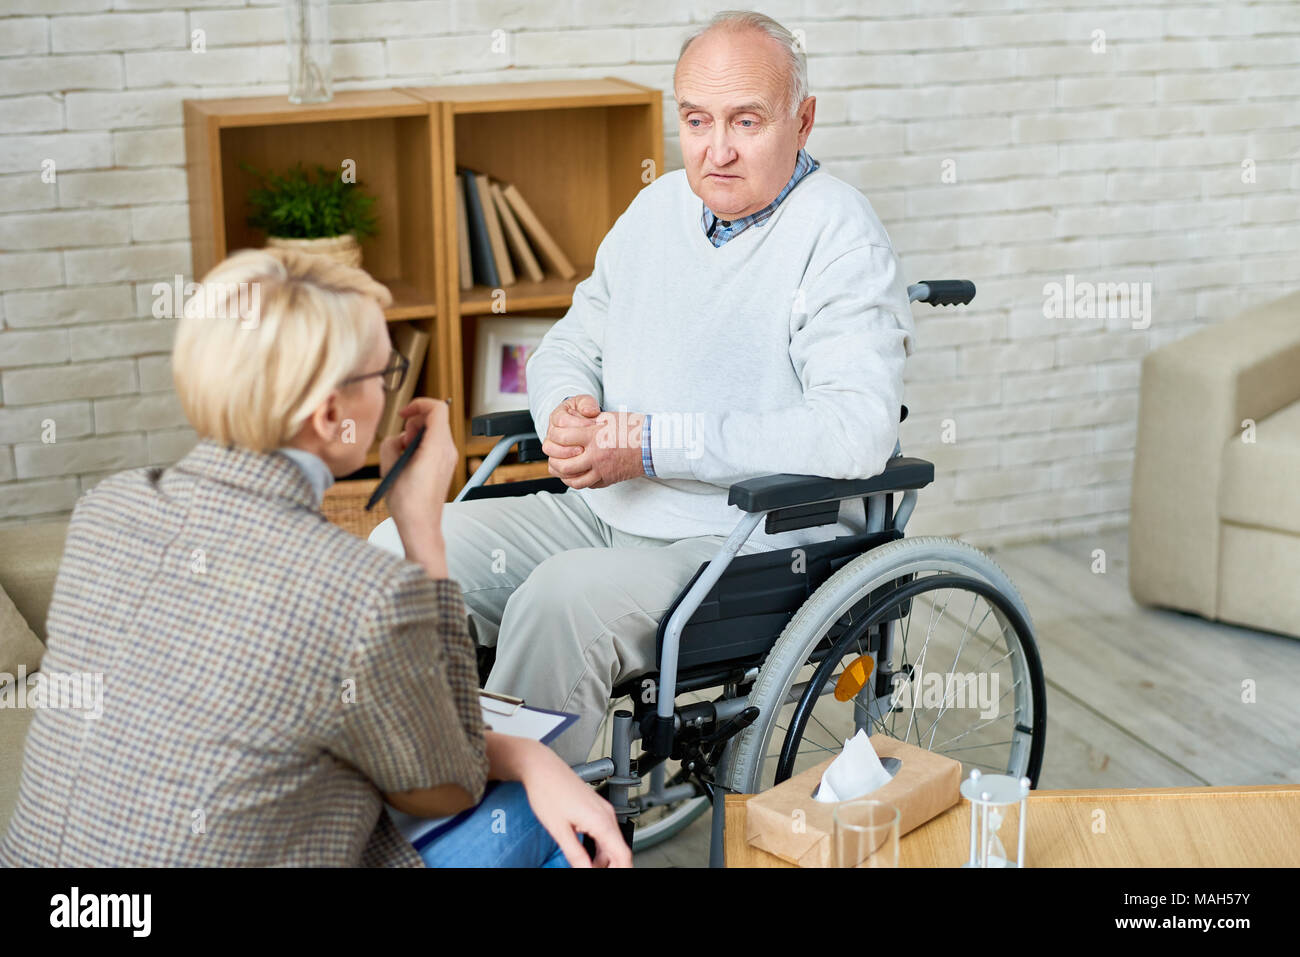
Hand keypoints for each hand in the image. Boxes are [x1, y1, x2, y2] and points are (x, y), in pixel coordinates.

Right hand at [379, 397, 459, 575]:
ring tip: (401, 458)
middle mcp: (448, 450)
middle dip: (413, 424)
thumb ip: (392, 443)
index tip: (403, 414)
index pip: (437, 408)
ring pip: (432, 433)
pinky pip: (432, 446)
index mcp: (437, 446)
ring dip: (414, 438)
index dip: (418, 404)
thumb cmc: (407, 502)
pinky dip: (418, 448)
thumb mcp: (389, 467)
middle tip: (401, 443)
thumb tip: (398, 438)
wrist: (421, 526)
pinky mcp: (445, 466)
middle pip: (434, 419)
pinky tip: (407, 466)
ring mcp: (448, 458)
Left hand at [518, 742, 631, 867]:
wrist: (541, 768)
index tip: (615, 877)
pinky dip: (598, 846)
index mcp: (601, 820)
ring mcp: (602, 809)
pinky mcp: (595, 807)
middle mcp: (606, 813)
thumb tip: (585, 870)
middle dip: (609, 866)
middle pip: (618, 849)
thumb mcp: (559, 830)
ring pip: (611, 841)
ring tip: (585, 866)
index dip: (621, 870)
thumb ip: (575, 854)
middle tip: (591, 872)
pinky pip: (604, 831)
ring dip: (602, 858)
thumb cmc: (547, 790)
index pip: (622, 854)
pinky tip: (585, 853)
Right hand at [542, 394, 602, 462]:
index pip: (562, 420)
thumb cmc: (584, 413)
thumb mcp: (587, 403)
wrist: (584, 425)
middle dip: (570, 441)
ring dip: (565, 453)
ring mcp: (551, 444)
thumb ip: (588, 404)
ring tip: (581, 453)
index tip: (591, 425)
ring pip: (549, 450)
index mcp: (557, 415)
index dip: (577, 423)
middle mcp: (551, 430)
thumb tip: (589, 411)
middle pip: (553, 436)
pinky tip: (577, 465)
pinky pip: (552, 465)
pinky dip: (563, 467)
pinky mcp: (555, 457)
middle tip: (585, 443)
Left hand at [544, 402, 645, 490]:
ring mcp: (602, 470)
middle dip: (554, 459)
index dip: (555, 436)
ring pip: (574, 480)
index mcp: (595, 437)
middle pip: (564, 464)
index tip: (555, 434)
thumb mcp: (609, 418)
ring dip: (564, 474)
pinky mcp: (608, 479)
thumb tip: (573, 424)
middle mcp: (596, 456)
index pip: (563, 438)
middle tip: (552, 454)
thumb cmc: (634, 428)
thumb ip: (589, 422)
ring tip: (562, 467)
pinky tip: (577, 474)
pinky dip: (578, 481)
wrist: (654, 445)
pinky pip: (587, 485)